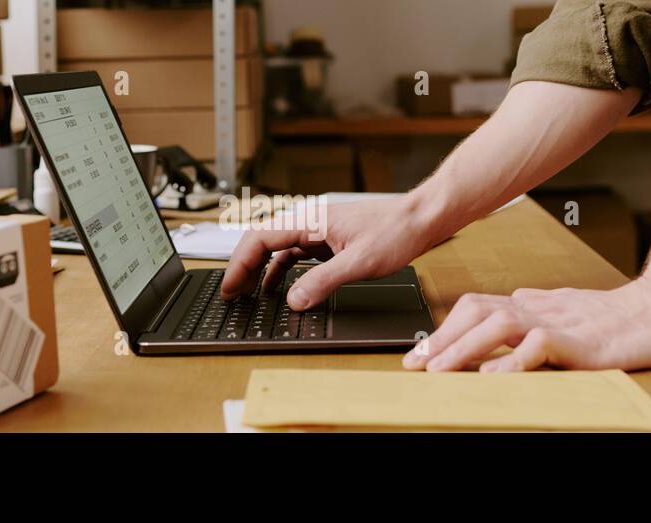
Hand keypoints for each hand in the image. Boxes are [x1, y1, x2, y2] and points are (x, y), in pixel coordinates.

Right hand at [220, 196, 438, 310]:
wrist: (421, 219)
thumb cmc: (396, 231)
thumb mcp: (359, 262)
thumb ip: (323, 281)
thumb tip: (294, 301)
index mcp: (310, 220)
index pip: (259, 239)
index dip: (239, 264)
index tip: (229, 287)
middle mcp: (309, 222)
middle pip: (262, 242)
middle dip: (242, 268)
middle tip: (230, 295)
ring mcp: (317, 231)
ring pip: (276, 249)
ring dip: (259, 270)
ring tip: (248, 295)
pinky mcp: (328, 241)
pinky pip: (294, 255)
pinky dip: (281, 271)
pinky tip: (279, 288)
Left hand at [403, 279, 650, 372]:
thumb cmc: (618, 317)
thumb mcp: (566, 311)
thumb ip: (536, 308)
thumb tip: (508, 305)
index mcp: (530, 304)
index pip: (474, 309)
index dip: (442, 330)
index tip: (417, 355)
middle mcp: (536, 308)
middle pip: (475, 311)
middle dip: (440, 338)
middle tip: (415, 365)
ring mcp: (555, 321)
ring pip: (496, 325)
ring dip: (463, 349)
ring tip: (440, 371)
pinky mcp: (576, 339)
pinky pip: (537, 346)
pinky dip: (510, 361)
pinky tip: (491, 376)